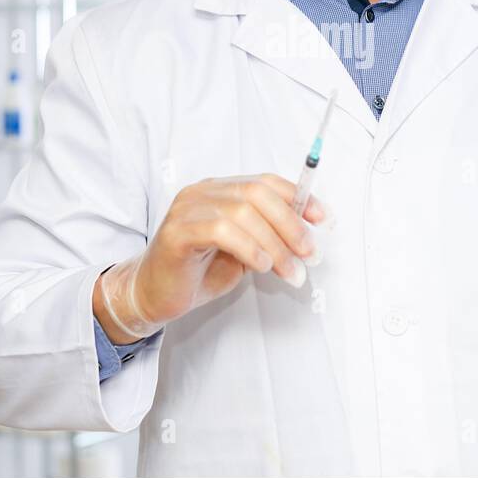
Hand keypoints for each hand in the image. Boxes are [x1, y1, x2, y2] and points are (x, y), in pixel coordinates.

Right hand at [93, 174, 323, 343]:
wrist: (154, 296)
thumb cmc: (198, 272)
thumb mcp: (243, 251)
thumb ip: (267, 236)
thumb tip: (307, 234)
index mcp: (219, 190)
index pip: (265, 182)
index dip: (298, 197)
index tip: (323, 219)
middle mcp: (203, 192)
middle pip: (258, 193)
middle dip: (291, 224)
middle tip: (310, 254)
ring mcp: (187, 208)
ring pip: (244, 212)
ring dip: (276, 245)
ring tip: (290, 272)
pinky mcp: (177, 232)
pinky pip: (221, 230)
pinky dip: (250, 248)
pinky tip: (261, 267)